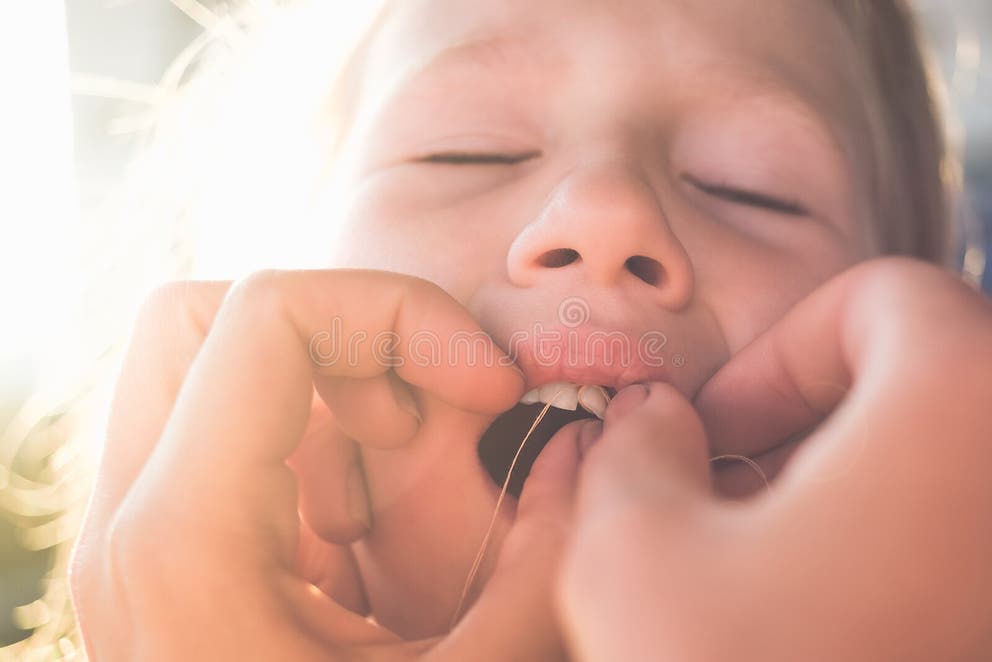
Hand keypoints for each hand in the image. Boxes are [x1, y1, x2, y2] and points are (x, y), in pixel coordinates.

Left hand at [70, 269, 578, 660]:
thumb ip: (548, 558)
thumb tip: (586, 452)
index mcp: (184, 539)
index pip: (268, 313)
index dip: (401, 313)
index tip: (490, 384)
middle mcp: (134, 519)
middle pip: (214, 318)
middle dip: (353, 335)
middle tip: (436, 410)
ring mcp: (141, 531)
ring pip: (222, 367)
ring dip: (338, 395)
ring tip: (405, 489)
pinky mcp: (169, 547)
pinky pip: (235, 434)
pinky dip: (318, 446)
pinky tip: (367, 536)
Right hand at [557, 257, 991, 660]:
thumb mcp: (635, 550)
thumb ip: (636, 444)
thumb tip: (650, 415)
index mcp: (959, 416)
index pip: (887, 297)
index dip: (779, 349)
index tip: (719, 428)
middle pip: (919, 378)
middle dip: (804, 419)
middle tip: (728, 488)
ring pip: (932, 461)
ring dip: (833, 485)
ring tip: (750, 557)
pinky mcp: (987, 615)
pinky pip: (947, 533)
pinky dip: (870, 542)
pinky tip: (797, 599)